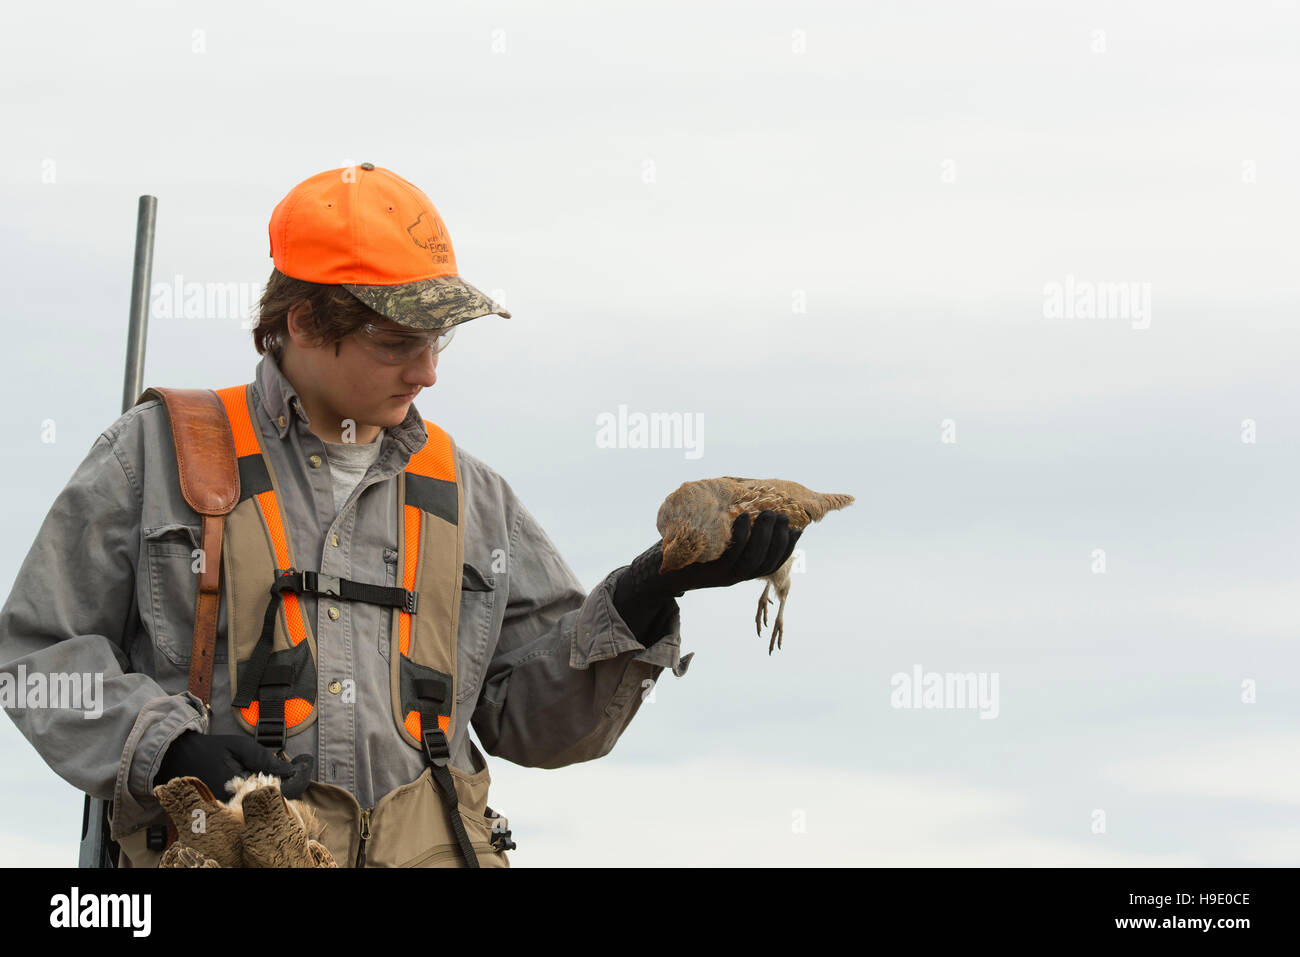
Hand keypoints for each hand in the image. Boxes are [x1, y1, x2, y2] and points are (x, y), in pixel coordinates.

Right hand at [154, 731, 310, 798]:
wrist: (180, 758)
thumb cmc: (209, 750)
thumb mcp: (238, 746)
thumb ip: (262, 757)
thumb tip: (288, 770)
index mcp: (237, 789)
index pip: (277, 791)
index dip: (297, 777)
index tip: (306, 761)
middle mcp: (234, 805)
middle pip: (275, 801)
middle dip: (292, 781)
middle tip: (302, 762)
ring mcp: (232, 810)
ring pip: (267, 803)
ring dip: (281, 786)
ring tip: (292, 766)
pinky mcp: (230, 809)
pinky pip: (256, 803)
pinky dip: (268, 790)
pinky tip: (274, 776)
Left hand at [615, 511, 802, 610]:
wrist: (666, 569)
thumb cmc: (695, 547)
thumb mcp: (719, 539)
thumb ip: (736, 527)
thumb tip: (754, 501)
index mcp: (745, 569)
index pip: (775, 561)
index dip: (788, 546)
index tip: (797, 527)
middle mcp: (739, 575)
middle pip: (767, 560)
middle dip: (778, 537)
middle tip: (780, 514)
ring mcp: (726, 575)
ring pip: (754, 559)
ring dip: (764, 535)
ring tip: (767, 514)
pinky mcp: (712, 573)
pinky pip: (733, 556)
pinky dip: (742, 536)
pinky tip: (744, 518)